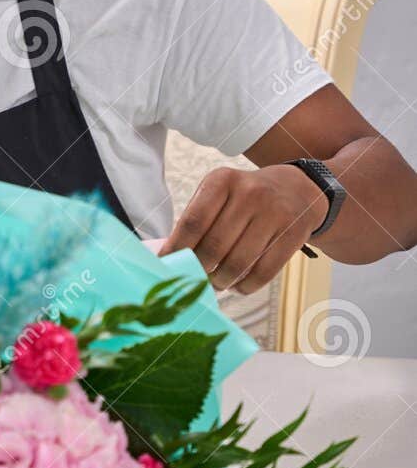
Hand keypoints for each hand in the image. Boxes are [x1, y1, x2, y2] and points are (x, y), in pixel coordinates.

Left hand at [160, 164, 325, 293]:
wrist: (299, 190)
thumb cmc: (246, 198)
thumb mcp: (221, 194)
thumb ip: (196, 221)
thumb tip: (169, 257)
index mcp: (222, 181)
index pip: (192, 222)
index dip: (177, 249)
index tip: (168, 265)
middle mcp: (249, 193)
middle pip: (213, 247)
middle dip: (200, 270)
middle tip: (196, 279)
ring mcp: (274, 213)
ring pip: (237, 264)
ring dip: (221, 282)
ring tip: (217, 283)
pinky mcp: (293, 234)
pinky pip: (262, 273)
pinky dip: (245, 287)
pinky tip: (238, 284)